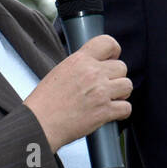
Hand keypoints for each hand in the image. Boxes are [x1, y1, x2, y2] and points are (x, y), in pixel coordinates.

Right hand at [24, 35, 131, 151]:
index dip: (114, 51)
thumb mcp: (60, 72)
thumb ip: (80, 66)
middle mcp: (92, 73)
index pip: (108, 43)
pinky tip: (111, 113)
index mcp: (79, 60)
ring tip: (108, 100)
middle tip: (106, 87)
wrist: (39, 124)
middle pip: (121, 67)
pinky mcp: (105, 111)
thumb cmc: (44, 102)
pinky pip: (127, 107)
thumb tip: (96, 65)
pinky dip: (121, 112)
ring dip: (121, 94)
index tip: (112, 59)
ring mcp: (100, 91)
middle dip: (116, 77)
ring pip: (127, 85)